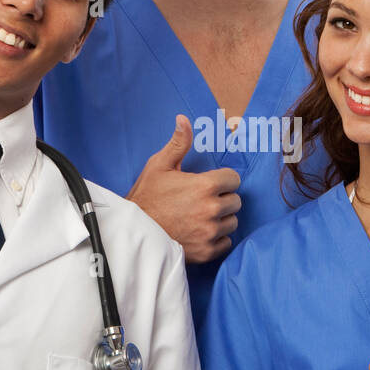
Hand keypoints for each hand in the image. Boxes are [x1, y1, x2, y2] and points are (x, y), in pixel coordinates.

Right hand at [126, 114, 241, 262]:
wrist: (133, 231)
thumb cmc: (146, 196)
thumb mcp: (159, 165)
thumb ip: (178, 143)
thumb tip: (183, 119)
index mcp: (204, 186)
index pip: (234, 179)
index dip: (222, 180)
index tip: (210, 184)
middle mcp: (211, 209)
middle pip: (236, 201)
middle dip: (223, 199)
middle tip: (203, 201)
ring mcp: (210, 232)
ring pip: (232, 222)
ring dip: (222, 219)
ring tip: (202, 216)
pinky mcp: (207, 251)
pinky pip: (226, 242)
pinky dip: (217, 238)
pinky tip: (202, 232)